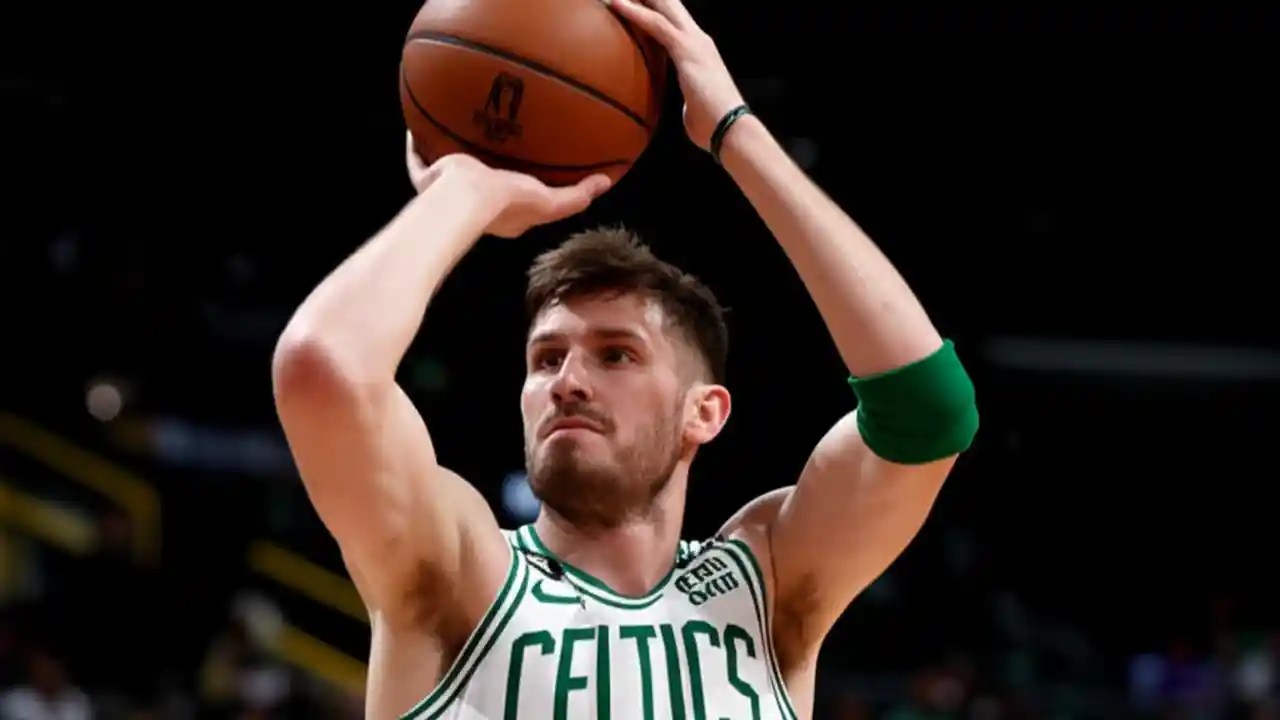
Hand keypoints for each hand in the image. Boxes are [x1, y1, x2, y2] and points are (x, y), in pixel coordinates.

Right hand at [406, 133, 610, 238]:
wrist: (467, 198)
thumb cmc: (509, 202)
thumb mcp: (551, 202)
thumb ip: (577, 195)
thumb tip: (605, 182)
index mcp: (504, 213)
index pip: (516, 197)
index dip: (524, 183)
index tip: (529, 165)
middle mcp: (475, 205)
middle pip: (481, 180)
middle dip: (486, 165)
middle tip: (494, 141)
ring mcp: (448, 193)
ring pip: (448, 169)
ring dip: (451, 154)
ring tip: (458, 128)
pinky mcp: (427, 179)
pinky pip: (419, 158)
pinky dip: (417, 145)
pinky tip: (417, 124)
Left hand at [608, 0, 744, 151]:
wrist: (730, 128)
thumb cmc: (711, 125)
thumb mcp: (692, 106)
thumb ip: (686, 100)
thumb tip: (683, 108)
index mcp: (700, 51)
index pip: (674, 20)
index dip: (656, 7)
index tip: (634, 1)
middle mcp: (698, 40)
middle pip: (669, 6)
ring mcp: (694, 42)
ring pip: (662, 7)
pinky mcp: (686, 49)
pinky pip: (656, 24)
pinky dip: (634, 12)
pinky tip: (615, 3)